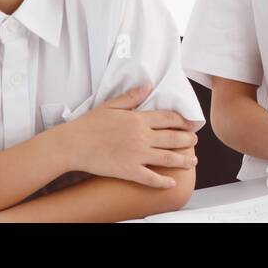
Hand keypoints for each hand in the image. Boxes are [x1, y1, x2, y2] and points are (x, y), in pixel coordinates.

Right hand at [59, 84, 199, 187]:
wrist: (72, 144)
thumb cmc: (89, 124)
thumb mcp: (111, 105)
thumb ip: (132, 96)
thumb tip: (148, 85)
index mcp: (138, 119)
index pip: (168, 118)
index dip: (183, 121)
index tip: (191, 123)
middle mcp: (141, 136)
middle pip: (173, 137)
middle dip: (187, 140)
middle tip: (195, 141)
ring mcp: (136, 155)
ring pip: (167, 158)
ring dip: (183, 160)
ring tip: (192, 161)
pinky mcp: (128, 171)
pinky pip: (150, 177)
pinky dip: (163, 181)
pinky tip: (172, 183)